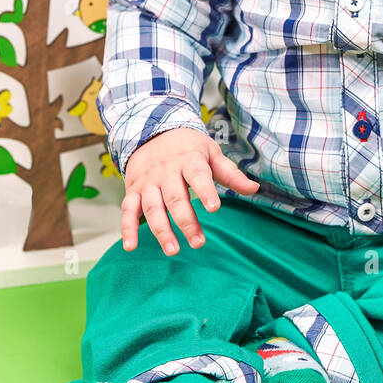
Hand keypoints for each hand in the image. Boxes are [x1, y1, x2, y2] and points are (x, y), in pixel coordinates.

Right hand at [120, 126, 259, 255]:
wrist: (152, 132)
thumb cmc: (189, 148)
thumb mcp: (211, 153)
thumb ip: (231, 173)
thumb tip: (254, 189)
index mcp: (189, 160)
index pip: (198, 175)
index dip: (206, 191)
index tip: (214, 208)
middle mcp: (166, 171)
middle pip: (175, 198)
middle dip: (186, 221)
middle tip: (198, 242)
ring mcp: (148, 182)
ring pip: (152, 207)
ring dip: (161, 230)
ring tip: (173, 249)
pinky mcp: (133, 190)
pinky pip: (128, 209)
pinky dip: (128, 228)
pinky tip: (131, 246)